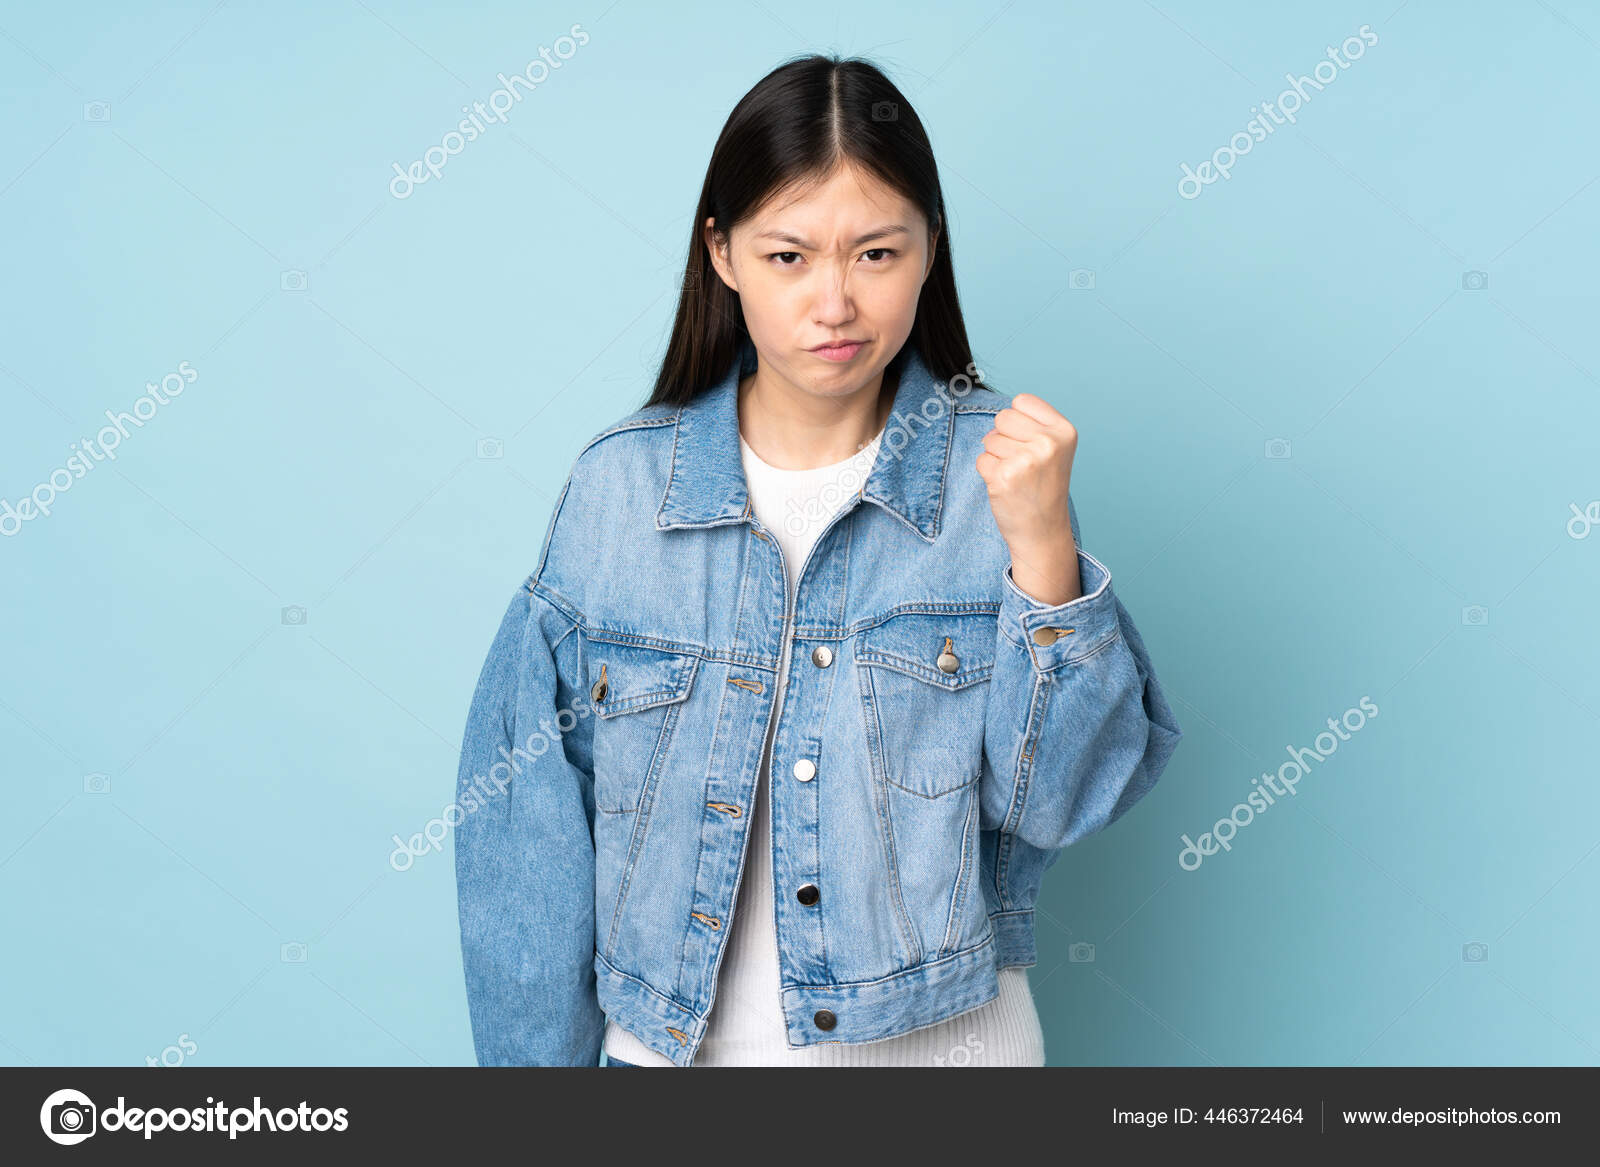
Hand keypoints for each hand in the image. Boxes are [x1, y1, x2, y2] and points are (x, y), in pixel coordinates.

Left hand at [975, 393, 1081, 604]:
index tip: (1030, 443)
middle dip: (1004, 437)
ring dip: (996, 457)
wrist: (1043, 531)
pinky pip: (981, 460)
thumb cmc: (1044, 487)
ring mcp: (1026, 460)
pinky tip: (1006, 487)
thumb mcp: (1054, 448)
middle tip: (1020, 463)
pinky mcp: (1004, 477)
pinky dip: (988, 473)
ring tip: (1015, 476)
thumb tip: (998, 406)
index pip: (1021, 401)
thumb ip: (1033, 423)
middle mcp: (1048, 443)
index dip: (1018, 421)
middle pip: (1002, 417)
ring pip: (989, 439)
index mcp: (1064, 431)